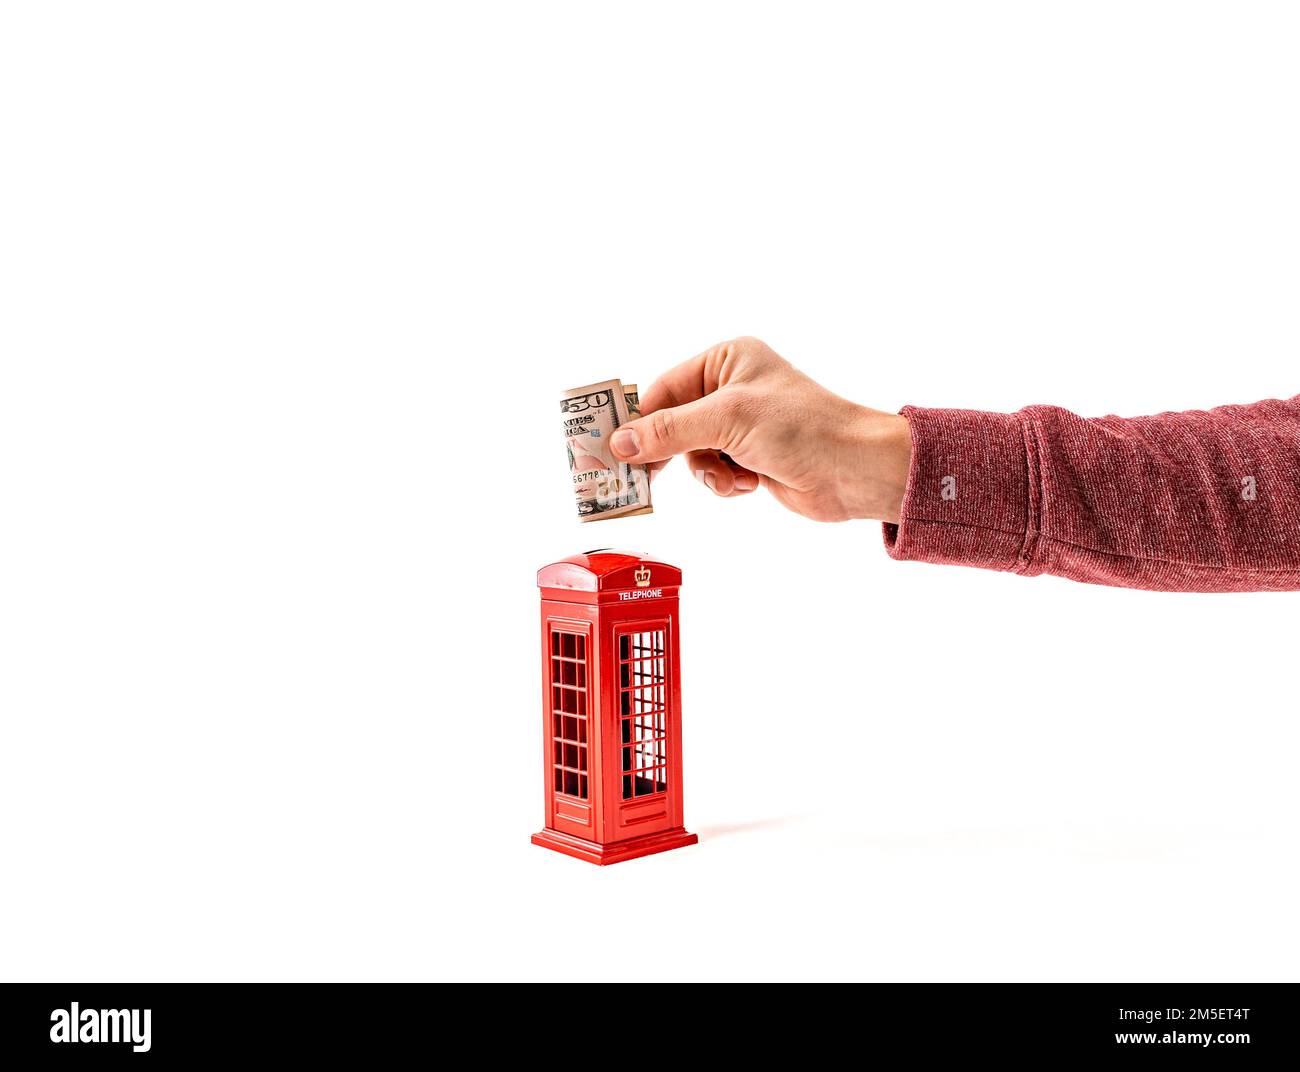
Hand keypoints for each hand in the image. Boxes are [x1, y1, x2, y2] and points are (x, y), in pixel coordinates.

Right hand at [609, 337, 910, 522]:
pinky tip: (750, 483)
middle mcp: (733, 387)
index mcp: (728, 360)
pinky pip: (714, 472)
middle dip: (673, 451)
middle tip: (642, 476)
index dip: (639, 419)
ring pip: (692, 453)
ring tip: (732, 476)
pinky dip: (725, 482)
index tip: (613, 447)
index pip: (665, 388)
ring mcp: (742, 424)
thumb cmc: (803, 428)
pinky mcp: (751, 456)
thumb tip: (621, 441)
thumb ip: (669, 430)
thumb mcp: (727, 419)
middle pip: (673, 423)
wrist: (854, 470)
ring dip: (707, 471)